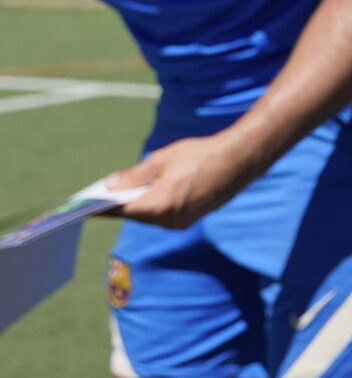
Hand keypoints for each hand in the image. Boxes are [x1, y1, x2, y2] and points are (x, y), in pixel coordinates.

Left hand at [107, 133, 263, 227]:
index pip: (121, 211)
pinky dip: (156, 204)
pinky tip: (154, 191)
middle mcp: (170, 220)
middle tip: (105, 192)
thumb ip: (133, 176)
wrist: (240, 160)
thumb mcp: (161, 160)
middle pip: (136, 215)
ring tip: (130, 189)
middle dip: (121, 203)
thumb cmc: (200, 156)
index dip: (101, 207)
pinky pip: (166, 214)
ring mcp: (183, 221)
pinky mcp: (193, 218)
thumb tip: (110, 186)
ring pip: (152, 215)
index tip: (85, 205)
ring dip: (140, 203)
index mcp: (158, 206)